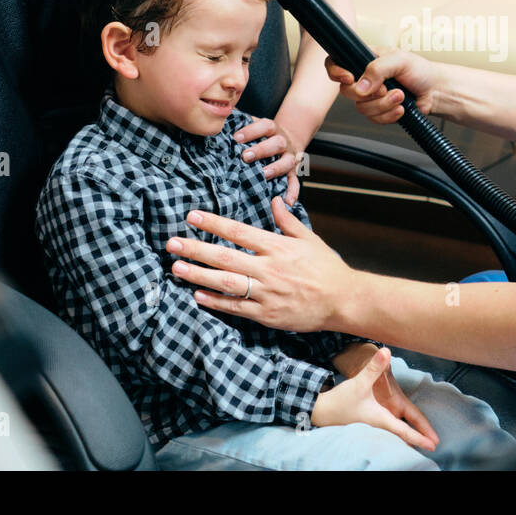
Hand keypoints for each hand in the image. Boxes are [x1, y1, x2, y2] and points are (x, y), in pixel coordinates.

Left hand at [167, 196, 349, 332]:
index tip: (192, 217)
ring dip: (199, 275)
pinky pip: (236, 307)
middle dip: (196, 249)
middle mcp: (269, 268)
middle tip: (172, 243)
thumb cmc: (326, 268)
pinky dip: (216, 302)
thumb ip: (288, 221)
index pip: (238, 232)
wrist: (342, 300)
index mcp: (278, 247)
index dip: (213, 223)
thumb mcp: (309, 239)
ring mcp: (266, 293)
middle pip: (225, 257)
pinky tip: (198, 295)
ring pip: (226, 282)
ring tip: (177, 268)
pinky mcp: (267, 314)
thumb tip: (275, 200)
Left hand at [234, 116, 301, 204]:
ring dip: (275, 169)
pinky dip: (293, 191)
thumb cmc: (264, 133)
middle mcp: (283, 142)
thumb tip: (221, 111)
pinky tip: (287, 201)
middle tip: (246, 156)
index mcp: (272, 129)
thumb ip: (239, 119)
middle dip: (262, 150)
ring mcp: (290, 157)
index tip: (236, 138)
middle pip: (277, 143)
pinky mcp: (293, 171)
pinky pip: (295, 181)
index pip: (264, 126)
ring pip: (286, 162)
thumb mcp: (255, 123)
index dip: (251, 131)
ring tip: (263, 175)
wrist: (289, 137)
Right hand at [311, 347, 435, 450]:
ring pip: (394, 437)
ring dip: (407, 439)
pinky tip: (399, 439)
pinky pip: (387, 435)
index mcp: (381, 419)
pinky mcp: (367, 427)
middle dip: (417, 441)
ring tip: (420, 443)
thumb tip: (385, 352)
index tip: (433, 445)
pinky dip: (397, 437)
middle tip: (434, 446)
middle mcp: (379, 426)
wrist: (321, 411)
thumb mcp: (359, 383)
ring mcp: (372, 429)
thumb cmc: (341, 400)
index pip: (404, 431)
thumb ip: (374, 368)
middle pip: (402, 437)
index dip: (419, 437)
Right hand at [325, 48, 440, 123]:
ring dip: (384, 104)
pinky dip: (389, 115)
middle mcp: (363, 78)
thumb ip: (377, 69)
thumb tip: (361, 85)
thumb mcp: (399, 60)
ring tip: (400, 96)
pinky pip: (373, 118)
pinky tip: (400, 108)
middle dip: (370, 93)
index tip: (349, 78)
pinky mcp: (378, 111)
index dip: (336, 72)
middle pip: (347, 91)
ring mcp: (370, 96)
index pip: (335, 63)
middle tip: (386, 88)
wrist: (435, 91)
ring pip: (362, 107)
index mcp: (363, 59)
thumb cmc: (419, 70)